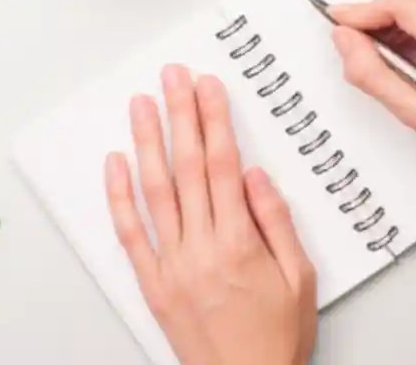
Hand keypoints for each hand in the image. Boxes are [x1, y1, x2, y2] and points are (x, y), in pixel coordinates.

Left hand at [105, 65, 316, 364]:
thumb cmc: (276, 339)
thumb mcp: (299, 277)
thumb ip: (276, 222)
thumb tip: (253, 175)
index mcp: (240, 243)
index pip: (222, 164)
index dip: (213, 119)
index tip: (207, 87)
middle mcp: (201, 248)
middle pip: (187, 166)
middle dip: (180, 115)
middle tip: (172, 78)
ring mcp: (172, 264)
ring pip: (155, 190)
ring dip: (147, 142)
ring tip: (142, 105)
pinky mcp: (153, 283)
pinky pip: (130, 233)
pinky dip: (119, 196)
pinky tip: (115, 163)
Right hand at [328, 0, 415, 203]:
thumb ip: (376, 75)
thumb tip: (345, 40)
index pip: (403, 2)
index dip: (363, 10)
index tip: (338, 22)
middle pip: (413, 2)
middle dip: (378, 21)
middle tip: (356, 51)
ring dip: (399, 28)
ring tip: (386, 64)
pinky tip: (413, 63)